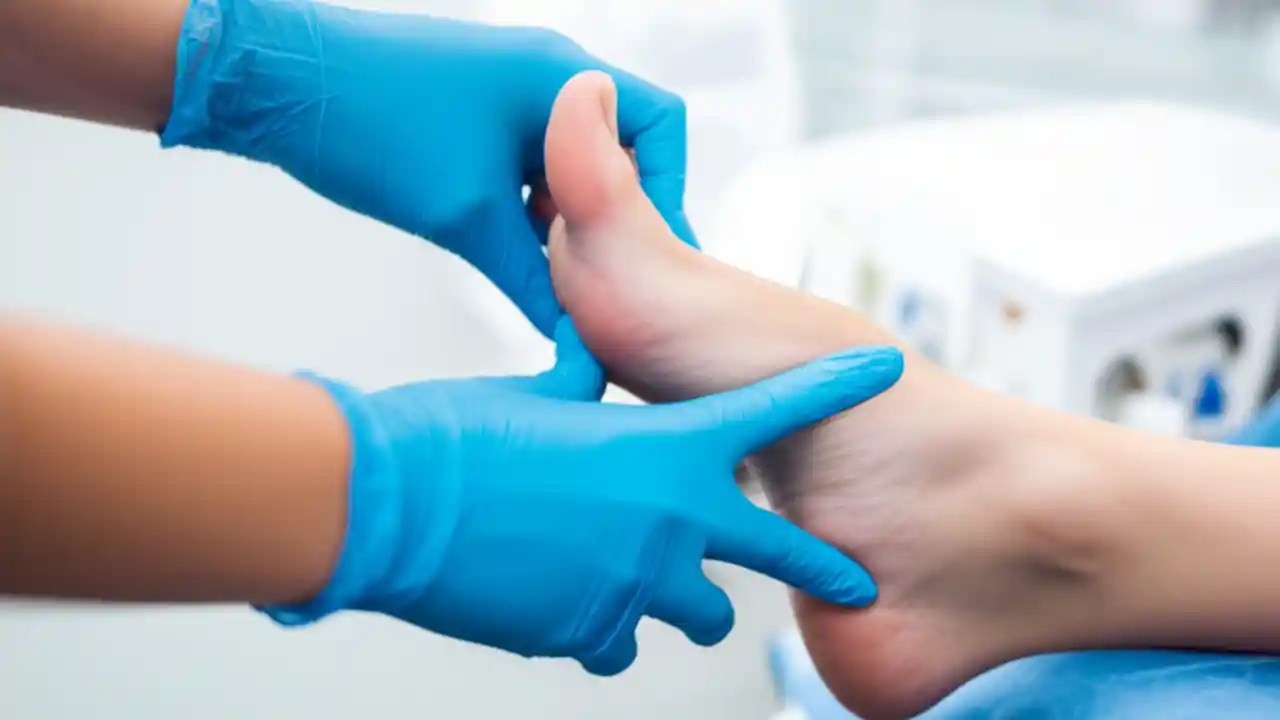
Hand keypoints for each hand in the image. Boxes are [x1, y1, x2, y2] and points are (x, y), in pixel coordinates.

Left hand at [162, 0, 692, 336]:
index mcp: (560, 76)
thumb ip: (533, 280)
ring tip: (561, 274)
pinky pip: (529, 159)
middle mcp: (544, 71)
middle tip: (613, 277)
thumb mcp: (467, 218)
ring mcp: (506, 86)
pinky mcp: (473, 108)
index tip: (654, 249)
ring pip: (568, 160)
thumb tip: (576, 334)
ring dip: (569, 215)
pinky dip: (533, 205)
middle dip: (616, 214)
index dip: (670, 190)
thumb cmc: (373, 129)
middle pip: (618, 148)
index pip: (661, 125)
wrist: (274, 80)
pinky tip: (514, 252)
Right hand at [264, 320, 903, 674]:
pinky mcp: (591, 631)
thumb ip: (583, 377)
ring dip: (688, 602)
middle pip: (774, 552)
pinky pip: (621, 644)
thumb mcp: (536, 393)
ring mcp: (636, 584)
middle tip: (853, 579)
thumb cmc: (459, 433)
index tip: (888, 369)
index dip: (834, 384)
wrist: (393, 507)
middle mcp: (670, 519)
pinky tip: (582, 613)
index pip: (774, 407)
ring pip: (702, 614)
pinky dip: (609, 629)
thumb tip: (588, 341)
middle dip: (817, 565)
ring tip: (668, 593)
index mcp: (665, 447)